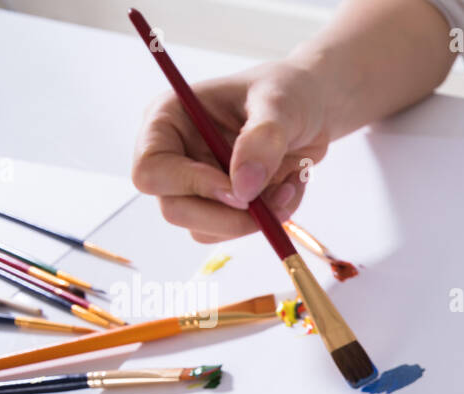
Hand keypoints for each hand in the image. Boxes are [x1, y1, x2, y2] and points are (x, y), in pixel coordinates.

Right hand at [132, 61, 330, 241]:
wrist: (313, 108)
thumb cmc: (288, 92)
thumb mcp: (280, 105)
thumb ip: (261, 141)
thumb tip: (241, 190)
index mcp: (170, 120)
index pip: (150, 171)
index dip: (190, 186)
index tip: (238, 189)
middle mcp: (176, 155)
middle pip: (174, 210)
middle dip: (227, 218)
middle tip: (272, 206)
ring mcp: (198, 184)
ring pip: (205, 229)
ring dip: (253, 221)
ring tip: (287, 185)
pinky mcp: (223, 203)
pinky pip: (236, 231)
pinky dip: (269, 219)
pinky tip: (287, 187)